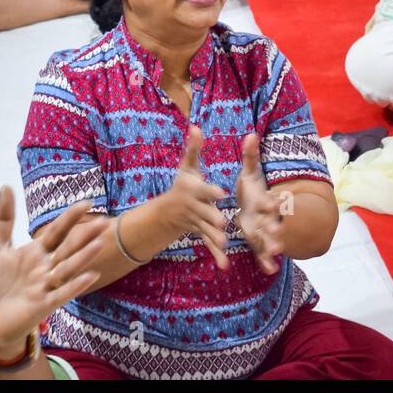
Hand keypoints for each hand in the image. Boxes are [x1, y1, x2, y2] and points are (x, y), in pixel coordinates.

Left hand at [0, 188, 105, 357]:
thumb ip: (4, 219)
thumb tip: (6, 186)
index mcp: (38, 252)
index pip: (57, 230)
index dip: (70, 217)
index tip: (87, 202)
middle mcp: (46, 267)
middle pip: (68, 247)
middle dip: (84, 235)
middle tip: (104, 222)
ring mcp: (46, 285)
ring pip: (68, 268)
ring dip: (84, 256)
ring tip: (100, 243)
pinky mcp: (42, 304)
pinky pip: (62, 293)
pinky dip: (75, 285)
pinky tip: (91, 276)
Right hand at [158, 126, 229, 268]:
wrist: (168, 210)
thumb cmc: (182, 184)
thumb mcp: (187, 167)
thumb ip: (194, 149)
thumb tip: (196, 126)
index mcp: (194, 190)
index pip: (203, 189)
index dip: (210, 190)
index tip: (220, 192)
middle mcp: (195, 207)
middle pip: (205, 213)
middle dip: (213, 218)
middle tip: (223, 223)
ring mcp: (197, 223)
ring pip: (207, 231)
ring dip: (214, 238)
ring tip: (223, 244)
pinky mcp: (201, 234)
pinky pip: (208, 245)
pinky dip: (215, 256)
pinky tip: (224, 266)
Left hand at [234, 135, 285, 274]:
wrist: (253, 202)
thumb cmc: (251, 187)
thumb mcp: (249, 172)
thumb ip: (250, 156)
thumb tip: (251, 135)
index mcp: (264, 199)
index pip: (271, 200)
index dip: (273, 203)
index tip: (274, 204)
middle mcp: (267, 216)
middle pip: (273, 223)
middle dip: (275, 231)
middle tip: (278, 241)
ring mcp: (264, 229)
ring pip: (269, 239)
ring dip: (272, 248)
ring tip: (275, 257)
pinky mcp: (258, 239)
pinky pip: (261, 251)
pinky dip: (265, 260)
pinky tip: (268, 270)